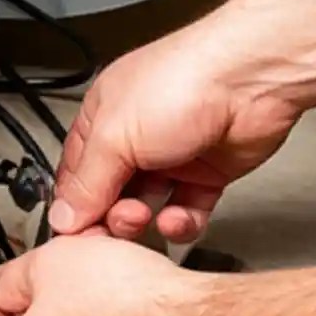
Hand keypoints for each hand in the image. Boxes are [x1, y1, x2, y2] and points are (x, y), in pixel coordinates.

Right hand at [51, 31, 301, 241]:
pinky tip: (177, 218)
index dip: (74, 207)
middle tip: (120, 222)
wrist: (252, 80)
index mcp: (101, 120)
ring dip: (145, 221)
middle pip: (109, 196)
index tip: (77, 235)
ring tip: (148, 216)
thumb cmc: (182, 83)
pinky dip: (180, 222)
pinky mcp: (206, 174)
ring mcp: (171, 157)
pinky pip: (185, 211)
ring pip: (146, 207)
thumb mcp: (114, 137)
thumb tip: (63, 217)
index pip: (75, 176)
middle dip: (111, 216)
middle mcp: (134, 138)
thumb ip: (85, 183)